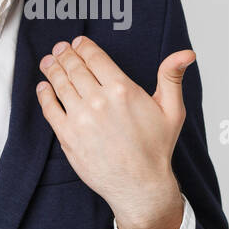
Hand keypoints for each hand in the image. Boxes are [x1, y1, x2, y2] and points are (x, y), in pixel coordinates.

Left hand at [35, 36, 194, 228]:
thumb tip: (185, 53)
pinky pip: (50, 109)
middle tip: (59, 48)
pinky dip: (44, 94)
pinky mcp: (67, 136)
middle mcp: (99, 101)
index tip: (78, 42)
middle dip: (65, 54)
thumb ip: (171, 77)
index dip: (83, 46)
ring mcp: (80, 118)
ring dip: (52, 69)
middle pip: (75, 68)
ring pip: (60, 85)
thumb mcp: (171, 110)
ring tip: (48, 62)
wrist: (139, 185)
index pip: (95, 58)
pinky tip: (43, 87)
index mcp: (123, 89)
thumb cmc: (156, 149)